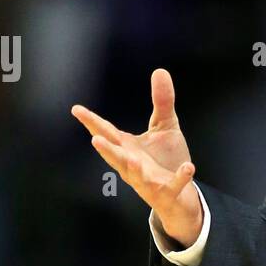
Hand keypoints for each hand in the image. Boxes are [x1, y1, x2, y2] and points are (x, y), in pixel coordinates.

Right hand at [71, 68, 203, 247]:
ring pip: (138, 175)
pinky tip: (189, 167)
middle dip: (107, 149)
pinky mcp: (168, 191)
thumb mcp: (165, 126)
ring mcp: (149, 180)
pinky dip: (181, 177)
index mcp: (128, 148)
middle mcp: (133, 165)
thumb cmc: (165, 160)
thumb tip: (160, 71)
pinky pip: (174, 185)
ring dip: (134, 168)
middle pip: (116, 156)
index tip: (76, 109)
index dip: (92, 122)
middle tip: (95, 140)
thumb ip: (161, 102)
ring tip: (132, 160)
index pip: (107, 132)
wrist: (180, 194)